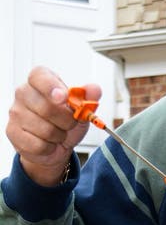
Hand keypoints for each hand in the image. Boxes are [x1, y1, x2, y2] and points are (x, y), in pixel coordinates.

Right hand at [6, 66, 101, 185]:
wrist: (54, 146)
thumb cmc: (65, 123)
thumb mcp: (81, 109)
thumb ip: (88, 98)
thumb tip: (94, 89)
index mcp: (39, 81)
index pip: (40, 76)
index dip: (52, 86)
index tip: (64, 97)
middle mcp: (23, 93)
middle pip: (47, 107)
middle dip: (67, 121)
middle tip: (69, 124)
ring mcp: (16, 113)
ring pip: (45, 129)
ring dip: (59, 136)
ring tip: (57, 134)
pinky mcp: (13, 132)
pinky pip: (38, 145)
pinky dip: (49, 148)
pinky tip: (47, 143)